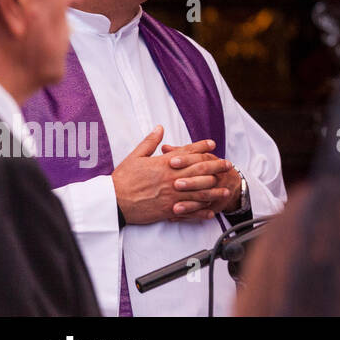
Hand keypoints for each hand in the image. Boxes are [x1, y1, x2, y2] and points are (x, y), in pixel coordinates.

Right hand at [111, 127, 236, 223]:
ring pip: (199, 192)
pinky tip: (211, 211)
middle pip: (200, 170)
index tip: (213, 144)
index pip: (188, 152)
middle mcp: (172, 178)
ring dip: (214, 190)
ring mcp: (172, 195)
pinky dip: (201, 211)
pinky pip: (189, 211)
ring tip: (226, 190)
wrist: (112, 202)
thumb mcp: (135, 156)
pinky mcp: (168, 210)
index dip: (202, 146)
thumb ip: (150, 142)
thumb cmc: (122, 179)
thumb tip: (159, 127)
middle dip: (216, 167)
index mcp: (164, 163)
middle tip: (228, 165)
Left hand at [172, 159, 242, 219]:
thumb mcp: (198, 158)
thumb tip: (164, 148)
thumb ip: (181, 153)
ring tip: (175, 207)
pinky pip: (201, 212)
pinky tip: (175, 216)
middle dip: (190, 182)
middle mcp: (215, 176)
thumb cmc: (209, 169)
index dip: (186, 159)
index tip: (172, 161)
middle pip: (204, 178)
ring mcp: (216, 192)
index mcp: (211, 162)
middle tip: (175, 184)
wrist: (231, 185)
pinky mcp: (213, 206)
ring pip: (204, 197)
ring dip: (189, 203)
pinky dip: (188, 215)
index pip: (200, 158)